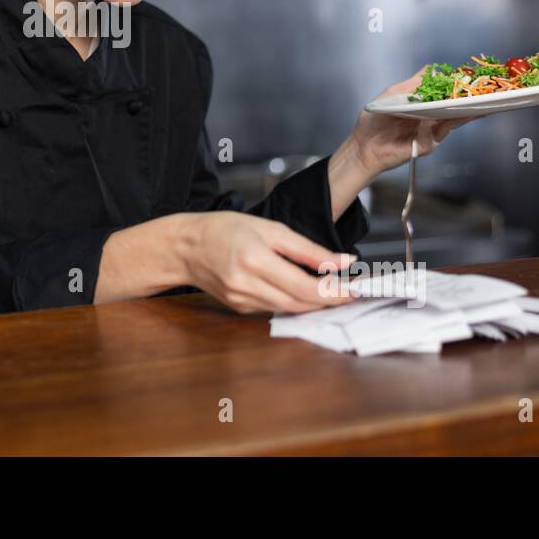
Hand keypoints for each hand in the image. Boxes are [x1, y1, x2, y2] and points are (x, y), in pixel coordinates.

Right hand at [181, 210, 356, 314]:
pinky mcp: (239, 307)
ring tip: (331, 293)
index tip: (353, 291)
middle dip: (328, 301)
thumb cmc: (224, 229)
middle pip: (300, 303)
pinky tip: (302, 293)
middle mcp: (247, 283)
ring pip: (289, 309)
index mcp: (255, 258)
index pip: (305, 285)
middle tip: (349, 294)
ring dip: (313, 304)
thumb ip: (307, 249)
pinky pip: (274, 308)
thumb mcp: (269, 228)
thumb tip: (342, 261)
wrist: (185, 247)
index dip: (333, 292)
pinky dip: (292, 302)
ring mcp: (242, 299)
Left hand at [347, 66, 476, 176]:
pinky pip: (444, 130)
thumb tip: (431, 68)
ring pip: (454, 118)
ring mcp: (431, 130)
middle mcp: (430, 117)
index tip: (471, 77)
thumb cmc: (375, 121)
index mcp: (422, 104)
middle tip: (485, 88)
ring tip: (483, 100)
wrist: (364, 145)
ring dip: (469, 109)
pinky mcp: (430, 143)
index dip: (457, 86)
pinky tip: (464, 112)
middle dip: (469, 98)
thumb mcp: (393, 94)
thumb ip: (413, 83)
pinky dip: (456, 121)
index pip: (443, 93)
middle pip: (454, 106)